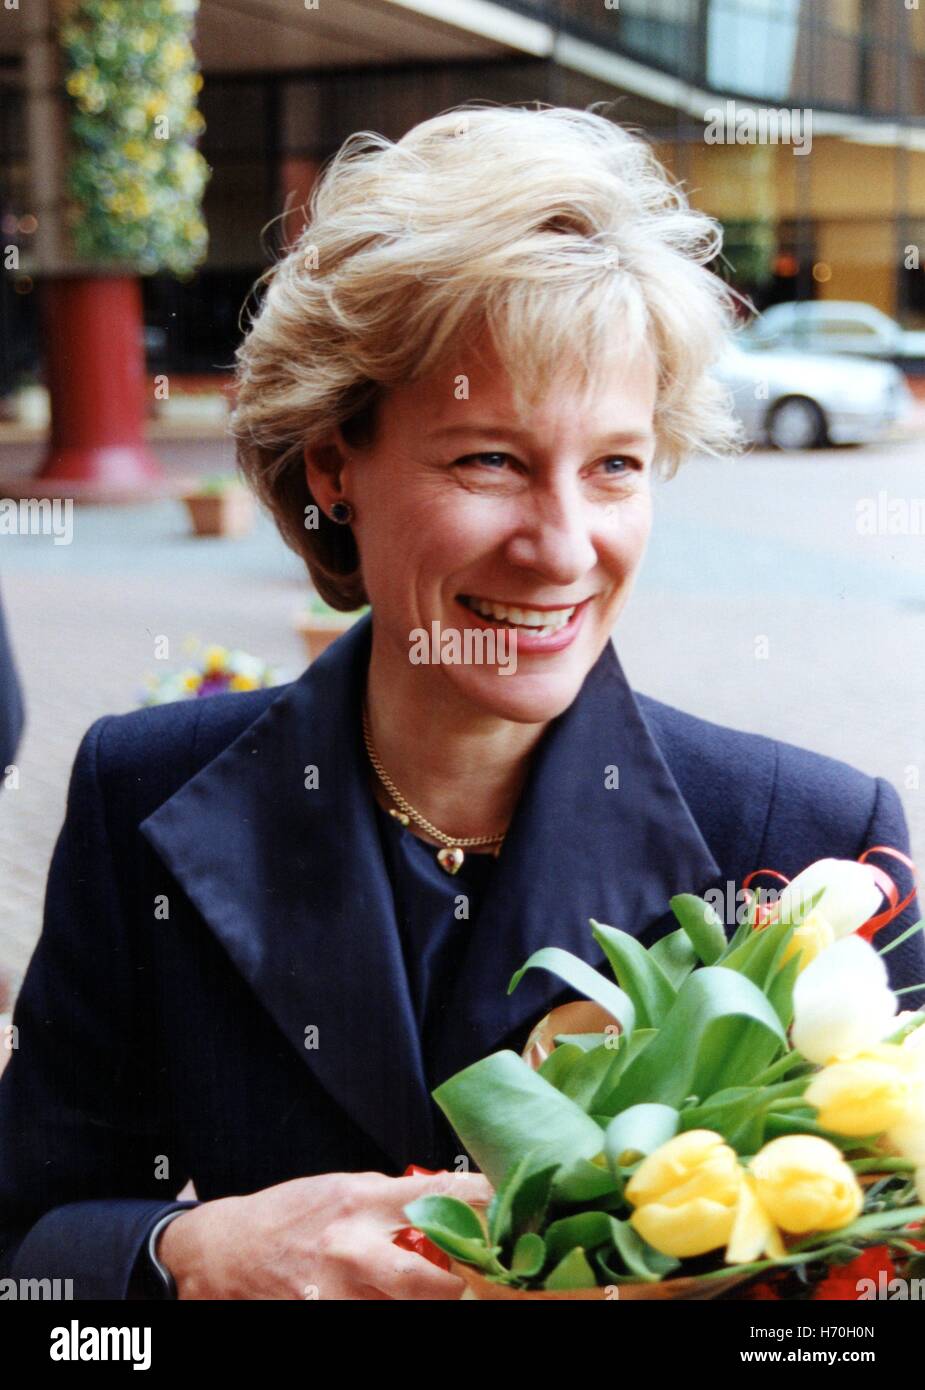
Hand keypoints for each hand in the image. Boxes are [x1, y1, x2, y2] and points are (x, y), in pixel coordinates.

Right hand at [158, 1168, 492, 1299]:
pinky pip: (374, 1322)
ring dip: (433, 1304)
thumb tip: (447, 1206)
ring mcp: (338, 1293)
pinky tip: (401, 1306)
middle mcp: (353, 1247)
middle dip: (465, 1286)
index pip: (438, 1195)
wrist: (226, 1253)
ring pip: (404, 1310)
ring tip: (456, 1294)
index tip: (515, 1202)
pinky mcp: (324, 1320)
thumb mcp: (343, 1188)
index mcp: (361, 1200)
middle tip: (493, 1280)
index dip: (484, 1200)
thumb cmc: (291, 1214)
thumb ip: (392, 1200)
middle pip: (428, 1279)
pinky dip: (392, 1316)